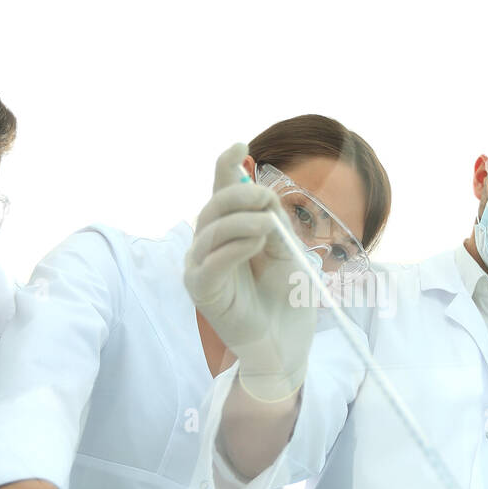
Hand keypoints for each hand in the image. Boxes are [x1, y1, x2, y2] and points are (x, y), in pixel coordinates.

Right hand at [184, 144, 316, 401]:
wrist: (286, 344)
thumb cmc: (286, 300)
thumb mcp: (287, 252)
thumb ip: (274, 226)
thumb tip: (264, 199)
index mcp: (229, 231)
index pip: (221, 191)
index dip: (226, 165)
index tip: (241, 144)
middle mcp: (208, 245)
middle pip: (214, 205)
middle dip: (240, 194)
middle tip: (267, 198)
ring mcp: (200, 267)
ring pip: (210, 230)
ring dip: (240, 220)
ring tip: (267, 225)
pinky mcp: (201, 290)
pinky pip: (210, 261)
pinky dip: (233, 247)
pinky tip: (255, 243)